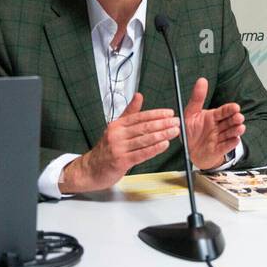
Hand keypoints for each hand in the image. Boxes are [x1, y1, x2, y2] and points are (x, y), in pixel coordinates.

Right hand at [60, 94, 178, 192]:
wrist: (90, 170)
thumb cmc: (105, 150)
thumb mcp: (116, 128)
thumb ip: (129, 113)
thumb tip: (139, 96)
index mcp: (117, 125)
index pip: (139, 116)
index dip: (156, 114)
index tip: (169, 113)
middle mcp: (117, 135)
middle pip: (144, 127)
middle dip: (163, 124)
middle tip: (176, 121)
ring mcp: (118, 148)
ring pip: (144, 140)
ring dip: (162, 135)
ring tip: (174, 132)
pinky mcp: (121, 161)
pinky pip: (141, 154)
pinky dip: (154, 149)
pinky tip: (164, 145)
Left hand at [183, 76, 246, 169]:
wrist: (190, 151)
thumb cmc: (191, 132)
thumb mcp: (190, 113)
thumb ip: (197, 98)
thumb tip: (202, 80)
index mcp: (213, 117)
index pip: (223, 111)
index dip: (230, 109)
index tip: (235, 107)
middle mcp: (218, 127)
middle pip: (229, 122)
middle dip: (235, 119)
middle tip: (239, 117)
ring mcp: (220, 138)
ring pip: (230, 133)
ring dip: (236, 130)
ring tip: (240, 128)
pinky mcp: (218, 150)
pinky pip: (226, 146)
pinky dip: (231, 143)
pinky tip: (235, 140)